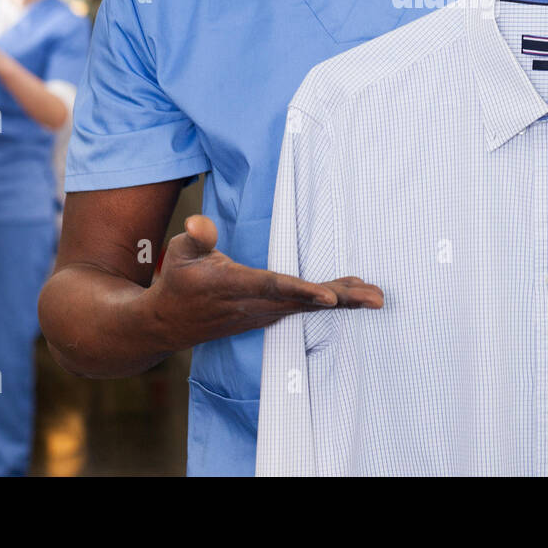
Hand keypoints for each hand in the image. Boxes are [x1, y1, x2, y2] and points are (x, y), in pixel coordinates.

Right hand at [146, 215, 382, 347]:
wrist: (170, 324)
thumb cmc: (178, 281)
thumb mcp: (179, 254)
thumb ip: (195, 238)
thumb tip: (200, 223)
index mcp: (236, 287)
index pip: (274, 288)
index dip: (303, 291)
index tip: (330, 298)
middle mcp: (256, 305)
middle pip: (304, 301)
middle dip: (341, 299)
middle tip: (375, 298)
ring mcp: (266, 313)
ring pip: (310, 306)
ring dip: (345, 301)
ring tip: (378, 297)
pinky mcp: (270, 314)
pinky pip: (306, 307)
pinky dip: (332, 300)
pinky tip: (355, 294)